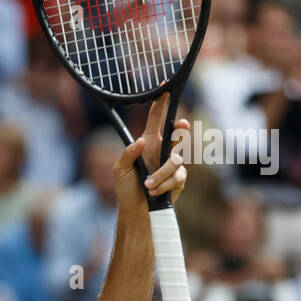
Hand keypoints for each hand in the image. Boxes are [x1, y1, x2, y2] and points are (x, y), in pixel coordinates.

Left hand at [114, 96, 186, 221]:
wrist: (137, 211)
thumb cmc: (126, 188)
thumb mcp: (119, 170)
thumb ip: (128, 154)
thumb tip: (141, 141)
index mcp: (148, 142)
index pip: (156, 119)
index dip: (161, 104)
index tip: (165, 89)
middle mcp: (162, 150)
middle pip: (177, 133)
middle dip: (181, 129)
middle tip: (180, 126)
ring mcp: (172, 164)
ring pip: (175, 160)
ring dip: (159, 175)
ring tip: (147, 186)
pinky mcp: (179, 178)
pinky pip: (177, 177)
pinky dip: (163, 185)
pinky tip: (153, 192)